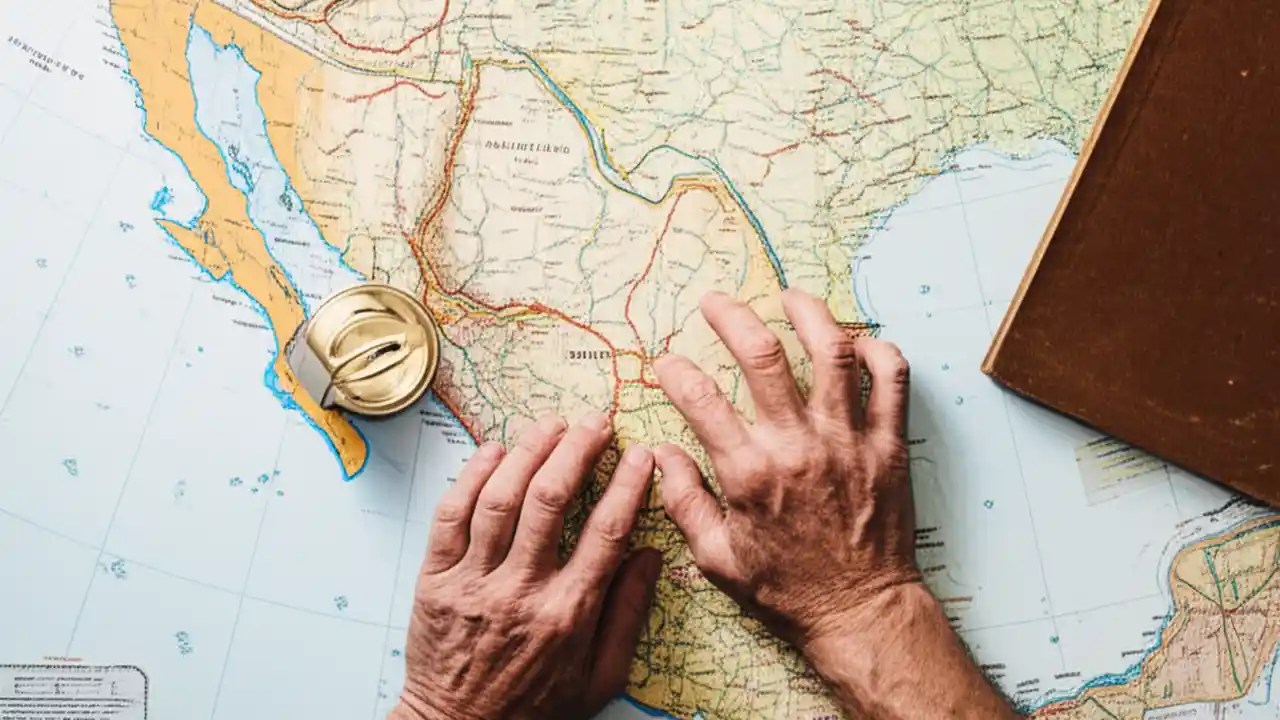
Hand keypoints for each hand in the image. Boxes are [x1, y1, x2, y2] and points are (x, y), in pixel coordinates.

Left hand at [393, 414, 661, 719]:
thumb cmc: (535, 706)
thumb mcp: (599, 677)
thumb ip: (628, 614)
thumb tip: (651, 554)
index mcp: (568, 613)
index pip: (606, 531)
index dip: (627, 484)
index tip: (640, 454)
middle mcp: (520, 590)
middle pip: (550, 500)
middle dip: (577, 450)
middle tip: (595, 422)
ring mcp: (473, 582)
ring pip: (501, 498)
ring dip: (529, 451)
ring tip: (551, 424)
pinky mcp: (434, 579)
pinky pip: (450, 515)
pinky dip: (471, 475)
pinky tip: (493, 450)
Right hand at [652, 289, 916, 644]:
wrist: (860, 612)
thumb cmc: (786, 589)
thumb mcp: (716, 558)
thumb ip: (684, 501)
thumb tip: (660, 454)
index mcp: (749, 473)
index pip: (701, 399)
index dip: (676, 371)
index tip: (668, 362)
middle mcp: (798, 447)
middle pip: (762, 356)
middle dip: (731, 316)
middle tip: (716, 301)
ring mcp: (848, 441)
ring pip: (832, 352)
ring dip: (808, 313)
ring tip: (789, 297)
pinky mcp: (888, 446)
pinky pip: (891, 381)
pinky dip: (878, 352)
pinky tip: (857, 343)